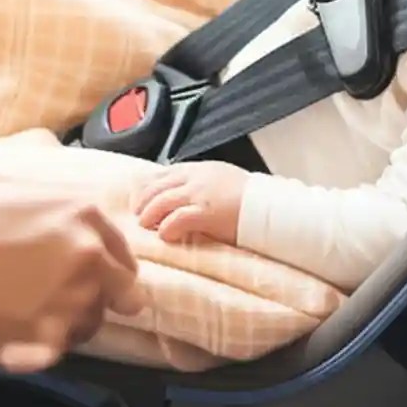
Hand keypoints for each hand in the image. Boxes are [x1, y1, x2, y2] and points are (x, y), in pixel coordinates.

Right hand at [0, 182, 147, 371]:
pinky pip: (56, 351)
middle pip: (120, 295)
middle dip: (96, 300)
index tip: (91, 280)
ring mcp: (71, 301)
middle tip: (52, 301)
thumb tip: (83, 236)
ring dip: (64, 325)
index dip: (106, 271)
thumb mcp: (13, 195)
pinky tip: (1, 329)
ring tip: (14, 311)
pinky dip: (36, 348)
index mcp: (82, 214)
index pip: (122, 256)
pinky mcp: (46, 341)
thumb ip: (59, 216)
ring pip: (88, 326)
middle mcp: (88, 256)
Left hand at [133, 162, 248, 244]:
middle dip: (142, 201)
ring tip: (145, 226)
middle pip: (156, 187)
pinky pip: (176, 220)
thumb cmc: (249, 198)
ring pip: (161, 201)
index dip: (148, 186)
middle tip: (137, 215)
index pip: (163, 173)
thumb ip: (201, 183)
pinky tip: (164, 236)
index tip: (140, 198)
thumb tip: (182, 195)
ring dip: (149, 215)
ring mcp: (199, 194)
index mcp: (199, 169)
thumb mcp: (221, 179)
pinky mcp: (205, 213)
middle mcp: (195, 178)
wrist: (269, 206)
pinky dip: (166, 228)